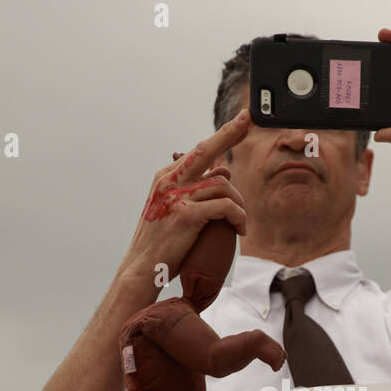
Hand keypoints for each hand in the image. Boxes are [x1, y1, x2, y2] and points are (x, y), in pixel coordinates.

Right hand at [121, 109, 251, 282]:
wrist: (142, 269)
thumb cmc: (162, 244)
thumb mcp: (174, 209)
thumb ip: (194, 190)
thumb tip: (223, 171)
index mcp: (165, 178)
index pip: (198, 151)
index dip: (222, 135)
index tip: (241, 121)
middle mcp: (168, 181)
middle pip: (205, 149)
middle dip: (230, 132)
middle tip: (249, 120)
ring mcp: (176, 197)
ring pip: (222, 184)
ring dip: (239, 203)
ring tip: (240, 221)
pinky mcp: (185, 215)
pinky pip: (224, 206)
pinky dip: (237, 216)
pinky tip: (239, 228)